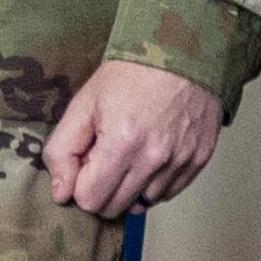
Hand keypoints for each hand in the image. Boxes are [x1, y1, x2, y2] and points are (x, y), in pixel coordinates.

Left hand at [42, 63, 225, 219]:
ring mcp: (181, 162)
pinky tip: (149, 156)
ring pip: (142, 203)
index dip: (80, 184)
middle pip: (115, 208)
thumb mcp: (83, 104)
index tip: (85, 161)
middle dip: (102, 189)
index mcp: (122, 143)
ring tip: (130, 153)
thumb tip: (61, 194)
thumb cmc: (130, 75)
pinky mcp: (199, 160)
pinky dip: (154, 183)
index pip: (90, 200)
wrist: (180, 52)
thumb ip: (63, 151)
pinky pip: (168, 193)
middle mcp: (155, 159)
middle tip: (104, 157)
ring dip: (129, 187)